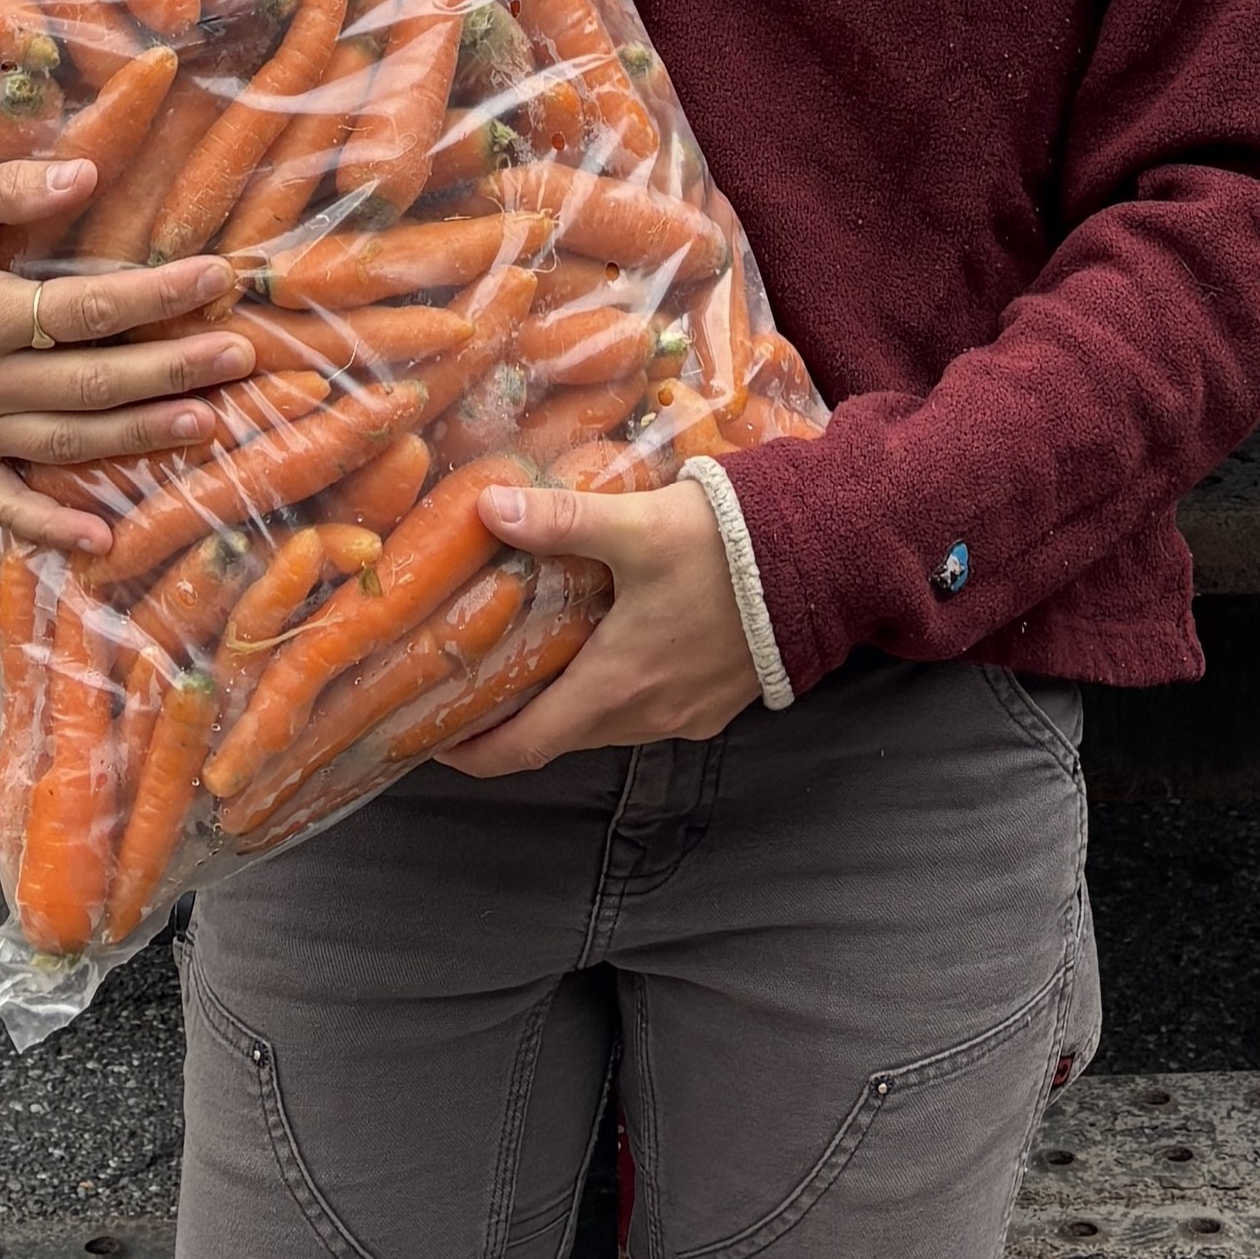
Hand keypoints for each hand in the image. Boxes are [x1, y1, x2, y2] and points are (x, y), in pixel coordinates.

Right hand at [0, 158, 256, 555]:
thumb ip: (10, 187)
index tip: (216, 279)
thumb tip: (87, 173)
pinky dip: (48, 528)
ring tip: (206, 424)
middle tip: (239, 358)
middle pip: (87, 383)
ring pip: (63, 442)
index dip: (155, 297)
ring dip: (137, 438)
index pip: (83, 310)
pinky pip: (0, 502)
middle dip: (170, 372)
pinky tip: (104, 539)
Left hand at [436, 476, 758, 777]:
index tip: (431, 740)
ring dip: (567, 707)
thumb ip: (562, 519)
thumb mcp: (638, 526)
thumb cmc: (730, 550)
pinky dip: (614, 696)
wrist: (829, 565)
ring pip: (605, 726)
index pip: (524, 747)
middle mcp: (647, 717)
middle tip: (472, 690)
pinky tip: (610, 650)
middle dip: (513, 724)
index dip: (472, 752)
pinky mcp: (718, 703)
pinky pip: (648, 714)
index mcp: (615, 686)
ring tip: (534, 664)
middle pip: (560, 738)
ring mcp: (687, 715)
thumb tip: (488, 507)